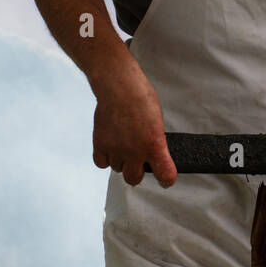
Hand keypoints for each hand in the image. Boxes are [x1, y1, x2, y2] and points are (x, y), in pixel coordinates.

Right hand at [90, 58, 177, 187]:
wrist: (119, 86)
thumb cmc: (141, 98)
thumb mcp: (157, 122)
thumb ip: (154, 142)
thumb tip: (150, 153)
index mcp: (155, 145)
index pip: (165, 175)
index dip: (166, 180)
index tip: (165, 179)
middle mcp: (135, 152)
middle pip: (134, 179)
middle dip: (136, 173)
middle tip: (138, 162)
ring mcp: (116, 149)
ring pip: (117, 169)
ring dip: (121, 162)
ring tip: (123, 145)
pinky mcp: (100, 144)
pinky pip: (101, 163)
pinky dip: (105, 158)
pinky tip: (110, 147)